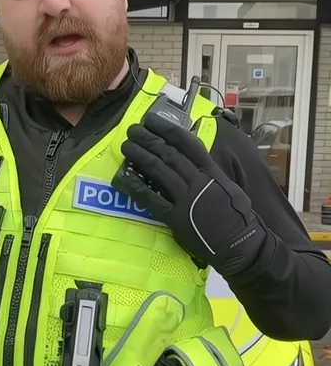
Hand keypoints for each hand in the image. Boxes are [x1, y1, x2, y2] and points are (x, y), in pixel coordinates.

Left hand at [115, 113, 267, 275]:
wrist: (242, 246)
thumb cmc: (240, 218)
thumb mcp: (230, 188)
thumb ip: (212, 174)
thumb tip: (196, 162)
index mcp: (213, 171)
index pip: (188, 143)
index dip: (168, 129)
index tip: (152, 120)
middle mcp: (199, 180)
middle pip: (169, 153)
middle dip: (149, 138)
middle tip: (132, 130)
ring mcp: (187, 198)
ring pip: (159, 170)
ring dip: (140, 155)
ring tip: (126, 146)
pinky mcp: (177, 218)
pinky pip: (151, 199)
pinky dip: (135, 186)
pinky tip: (123, 177)